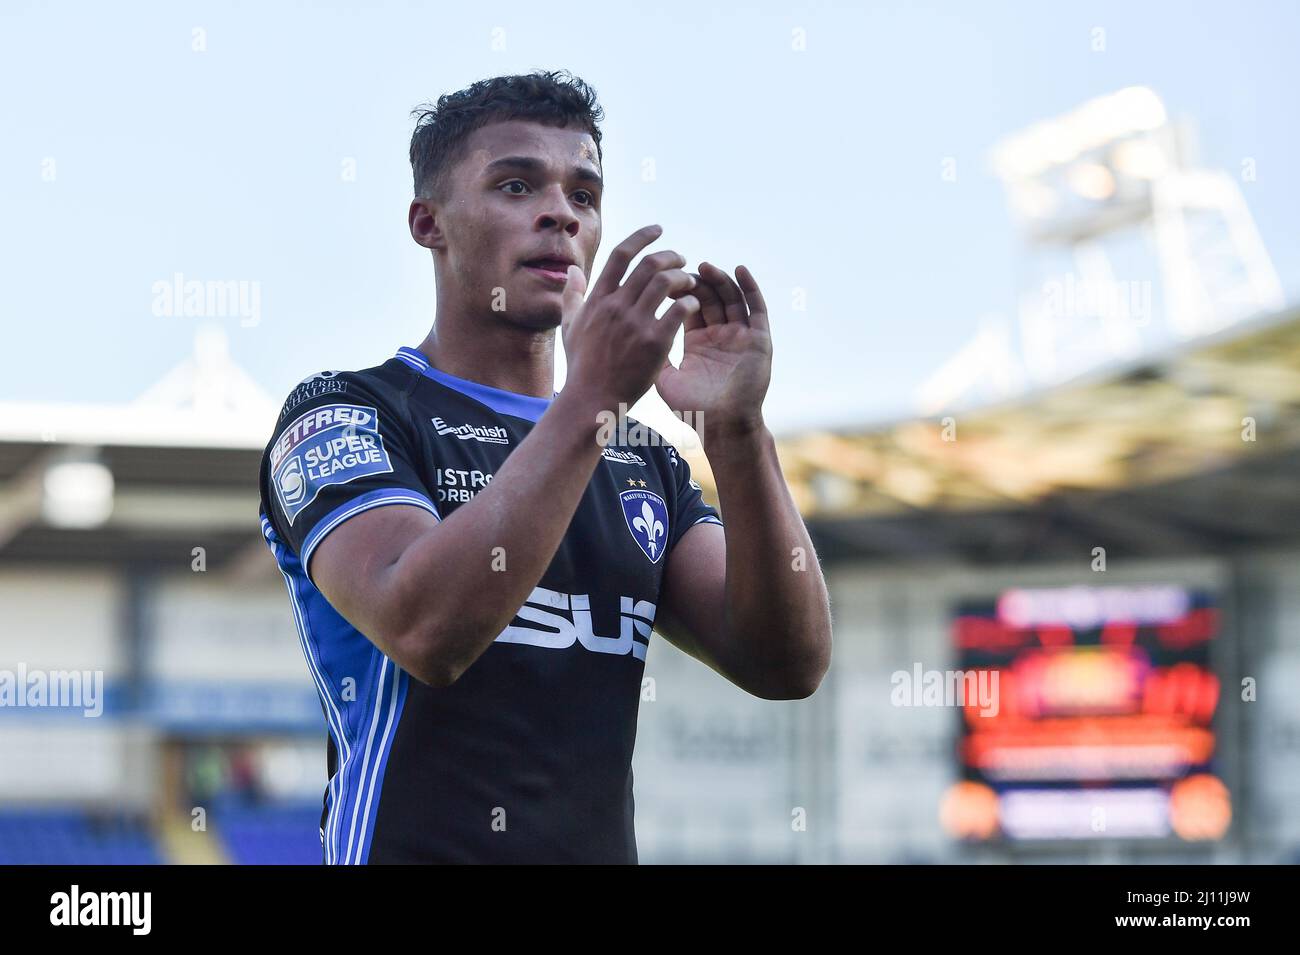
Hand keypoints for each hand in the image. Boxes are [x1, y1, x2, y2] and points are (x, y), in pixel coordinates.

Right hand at [560, 225, 699, 412]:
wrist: (591, 399)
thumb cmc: (581, 365)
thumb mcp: (569, 327)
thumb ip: (572, 295)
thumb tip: (572, 269)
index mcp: (598, 299)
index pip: (621, 255)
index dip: (642, 236)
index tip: (658, 229)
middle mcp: (616, 306)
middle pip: (649, 264)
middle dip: (670, 256)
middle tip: (681, 260)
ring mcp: (635, 324)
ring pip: (666, 282)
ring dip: (682, 277)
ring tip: (689, 283)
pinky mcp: (654, 342)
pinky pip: (678, 310)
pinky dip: (688, 301)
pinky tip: (691, 305)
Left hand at [655, 262, 771, 439]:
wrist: (722, 426)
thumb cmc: (693, 409)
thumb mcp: (665, 379)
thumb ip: (653, 354)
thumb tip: (632, 333)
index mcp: (699, 342)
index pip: (689, 306)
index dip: (678, 290)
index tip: (664, 276)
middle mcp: (720, 335)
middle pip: (710, 298)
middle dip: (696, 281)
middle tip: (682, 267)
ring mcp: (741, 336)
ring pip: (731, 298)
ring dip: (719, 280)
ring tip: (704, 266)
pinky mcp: (759, 339)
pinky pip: (757, 308)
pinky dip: (750, 287)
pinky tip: (738, 270)